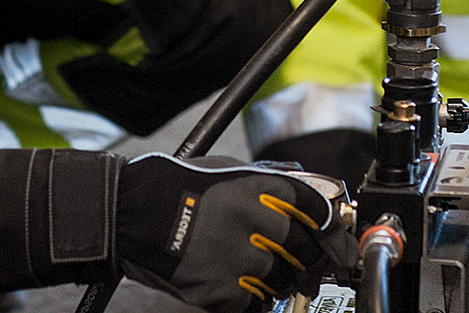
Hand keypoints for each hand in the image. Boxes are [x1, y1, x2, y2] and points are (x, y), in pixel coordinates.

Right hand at [116, 155, 353, 312]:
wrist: (129, 214)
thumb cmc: (175, 186)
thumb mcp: (226, 169)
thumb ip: (268, 178)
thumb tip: (307, 184)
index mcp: (257, 188)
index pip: (315, 210)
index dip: (333, 229)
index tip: (339, 241)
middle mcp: (253, 223)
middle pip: (304, 250)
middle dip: (309, 258)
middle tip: (306, 262)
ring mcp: (238, 260)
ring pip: (282, 281)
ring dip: (279, 280)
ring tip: (259, 271)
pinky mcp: (221, 292)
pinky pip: (254, 304)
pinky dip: (252, 300)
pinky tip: (239, 286)